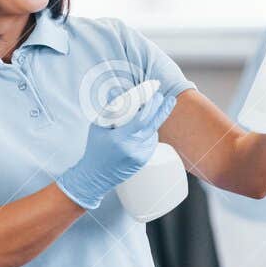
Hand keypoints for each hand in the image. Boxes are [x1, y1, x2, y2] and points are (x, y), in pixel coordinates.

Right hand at [56, 90, 175, 209]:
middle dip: (163, 110)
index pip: (141, 119)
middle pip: (153, 125)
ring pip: (152, 132)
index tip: (156, 93)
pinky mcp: (144, 160)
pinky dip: (148, 133)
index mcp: (119, 138)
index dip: (151, 106)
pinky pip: (150, 141)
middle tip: (170, 99)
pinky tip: (139, 132)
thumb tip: (116, 91)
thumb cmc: (95, 148)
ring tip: (144, 116)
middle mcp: (132, 148)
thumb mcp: (97, 127)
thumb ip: (109, 109)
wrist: (96, 175)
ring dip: (153, 121)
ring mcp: (139, 156)